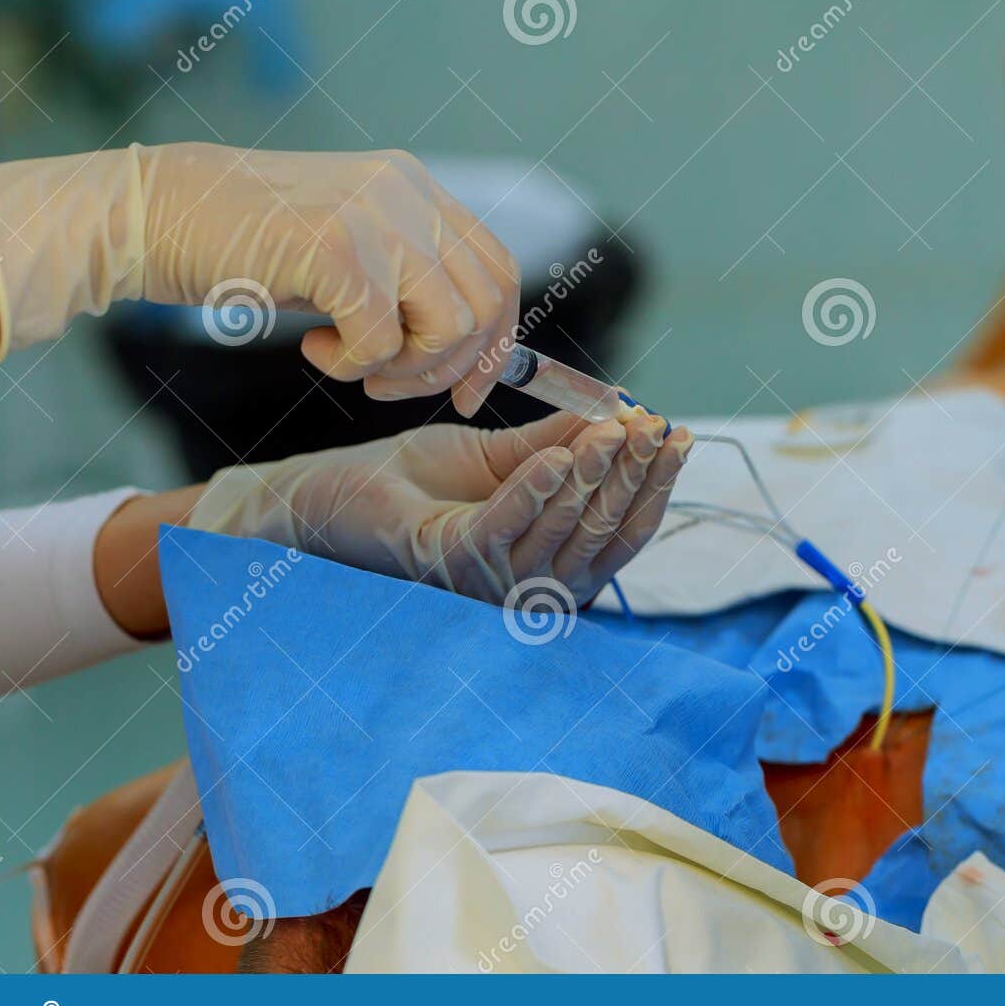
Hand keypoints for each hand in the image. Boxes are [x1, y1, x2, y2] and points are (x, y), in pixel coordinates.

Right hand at [0, 142, 518, 414]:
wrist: (154, 214)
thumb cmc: (246, 246)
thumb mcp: (347, 251)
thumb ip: (406, 280)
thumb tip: (469, 350)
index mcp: (415, 188)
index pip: (499, 271)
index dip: (496, 342)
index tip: (468, 389)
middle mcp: (406, 192)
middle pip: (487, 302)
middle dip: (450, 368)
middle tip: (390, 385)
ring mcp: (375, 215)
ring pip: (449, 325)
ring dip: (405, 370)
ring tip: (353, 364)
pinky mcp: (337, 247)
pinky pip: (382, 340)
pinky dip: (351, 365)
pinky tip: (312, 345)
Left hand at [185, 410, 692, 605]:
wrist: (326, 497)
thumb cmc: (409, 482)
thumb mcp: (494, 457)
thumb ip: (554, 444)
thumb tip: (622, 417)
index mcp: (546, 565)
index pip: (620, 530)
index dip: (653, 485)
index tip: (678, 435)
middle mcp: (525, 588)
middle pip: (601, 533)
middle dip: (635, 476)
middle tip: (656, 426)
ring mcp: (486, 582)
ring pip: (561, 531)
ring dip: (594, 475)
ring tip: (618, 429)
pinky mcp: (446, 560)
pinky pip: (503, 526)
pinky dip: (534, 490)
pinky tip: (560, 455)